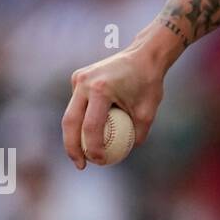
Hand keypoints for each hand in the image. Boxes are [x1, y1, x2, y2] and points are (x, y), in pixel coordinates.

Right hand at [63, 32, 167, 168]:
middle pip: (70, 122)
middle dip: (72, 147)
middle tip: (81, 165)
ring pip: (70, 113)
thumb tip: (123, 154)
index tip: (100, 162)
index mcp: (101, 89)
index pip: (91, 126)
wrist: (144, 55)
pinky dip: (80, 119)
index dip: (93, 148)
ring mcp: (79, 78)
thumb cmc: (149, 83)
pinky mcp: (78, 77)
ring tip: (82, 155)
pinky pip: (77, 103)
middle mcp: (85, 83)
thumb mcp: (148, 112)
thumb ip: (136, 134)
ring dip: (73, 135)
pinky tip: (88, 134)